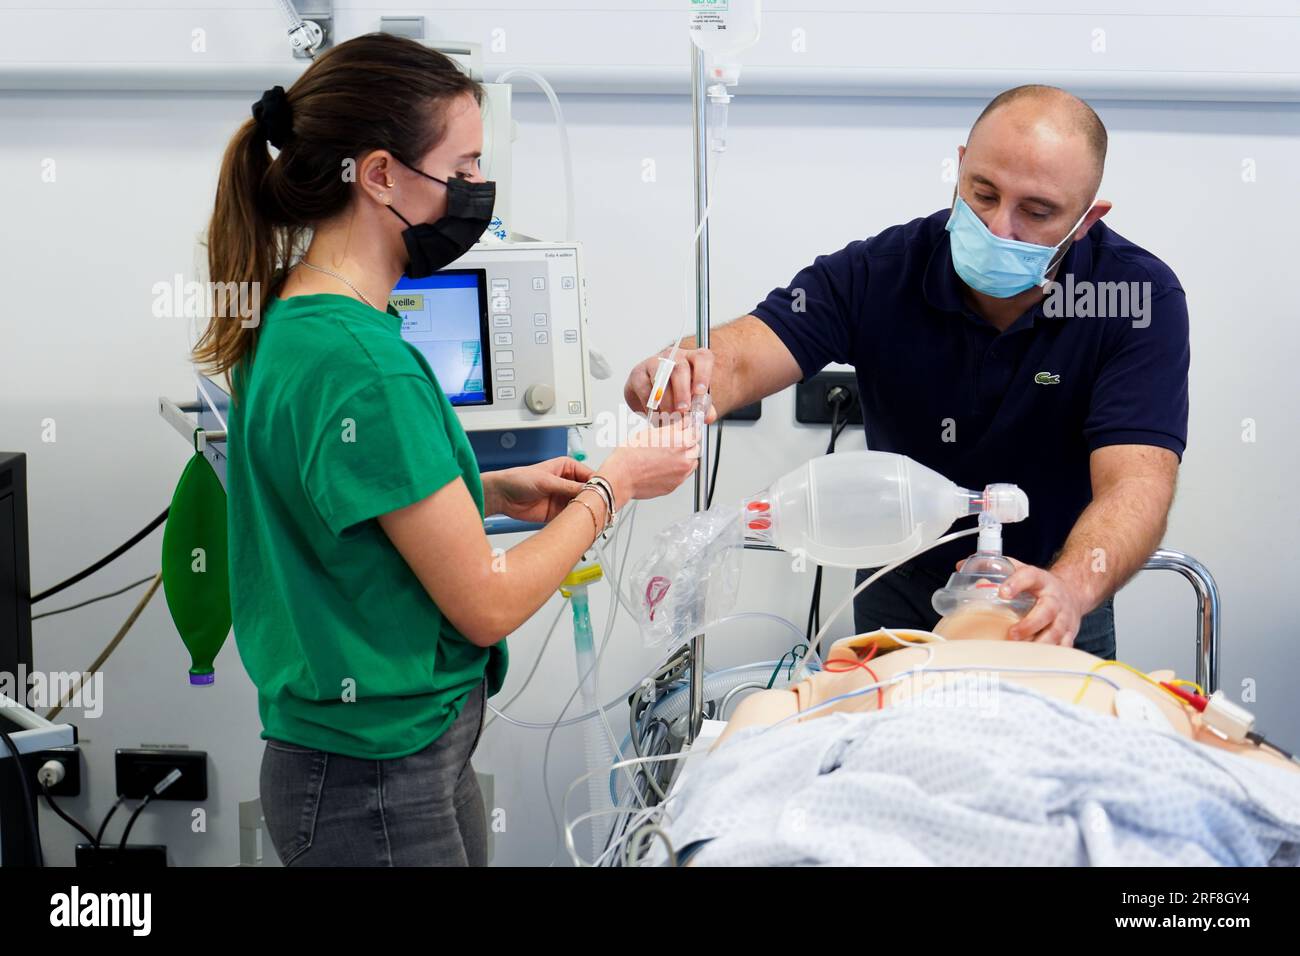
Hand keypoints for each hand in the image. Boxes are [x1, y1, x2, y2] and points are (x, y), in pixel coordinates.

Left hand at [486, 457, 592, 523]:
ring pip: (582, 505)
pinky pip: (571, 517)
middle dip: (593, 500)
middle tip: (599, 507)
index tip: (604, 494)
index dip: (598, 485)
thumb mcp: (546, 480)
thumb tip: (588, 490)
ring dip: (585, 511)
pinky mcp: (557, 512)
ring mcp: (563, 498)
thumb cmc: (518, 479)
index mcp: (567, 468)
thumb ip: (568, 487)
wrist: (502, 496)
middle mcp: (567, 483)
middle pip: (588, 492)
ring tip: (590, 516)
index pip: (590, 476)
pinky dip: (575, 520)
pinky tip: (579, 522)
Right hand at [599, 418, 701, 505]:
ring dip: (685, 457)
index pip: (696, 430)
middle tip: (675, 441)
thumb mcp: (651, 433)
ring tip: (668, 455)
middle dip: (688, 443)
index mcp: (681, 442)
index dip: (689, 428)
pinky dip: (677, 470)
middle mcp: (685, 458)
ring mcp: (681, 474)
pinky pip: (683, 475)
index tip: (686, 427)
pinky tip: (663, 466)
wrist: (622, 476)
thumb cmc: (630, 455)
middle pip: (696, 447)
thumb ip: (670, 430)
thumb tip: (678, 426)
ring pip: (692, 462)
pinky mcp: (675, 485)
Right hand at [624, 346, 717, 424]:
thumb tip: (708, 415)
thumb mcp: (693, 399)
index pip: (702, 358)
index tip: (700, 392)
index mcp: (693, 360)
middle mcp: (674, 357)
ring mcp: (654, 363)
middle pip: (680, 369)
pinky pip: (645, 388)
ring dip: (666, 399)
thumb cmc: (676, 394)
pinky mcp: (638, 373)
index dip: (703, 374)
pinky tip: (656, 413)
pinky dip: (651, 404)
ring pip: (661, 377)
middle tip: (683, 410)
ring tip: (669, 415)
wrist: (651, 396)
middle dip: (682, 392)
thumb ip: (703, 407)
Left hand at [957, 555, 1084, 645]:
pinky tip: (1034, 661)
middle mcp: (1055, 598)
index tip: (1002, 592)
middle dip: (1029, 625)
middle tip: (1012, 634)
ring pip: (1055, 633)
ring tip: (1019, 651)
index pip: (1029, 576)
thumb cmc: (1037, 585)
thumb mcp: (1020, 570)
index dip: (1016, 583)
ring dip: (1038, 644)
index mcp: (1040, 580)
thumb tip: (961, 566)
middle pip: (1046, 611)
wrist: (1072, 592)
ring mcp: (1064, 617)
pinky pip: (1063, 647)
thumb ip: (993, 567)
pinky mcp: (1070, 633)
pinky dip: (1050, 655)